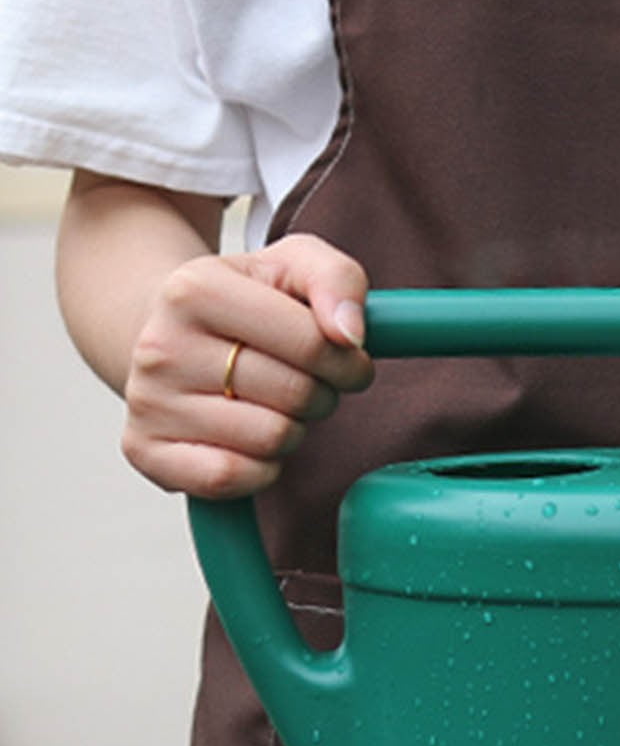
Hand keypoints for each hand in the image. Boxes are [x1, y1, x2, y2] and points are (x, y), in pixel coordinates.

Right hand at [122, 233, 372, 496]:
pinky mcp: (144, 450)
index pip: (314, 344)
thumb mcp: (296, 267)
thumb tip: (349, 335)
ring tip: (272, 404)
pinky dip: (261, 468)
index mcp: (195, 288)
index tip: (346, 358)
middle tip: (303, 380)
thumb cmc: (248, 303)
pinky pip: (232, 478)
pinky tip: (250, 439)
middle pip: (297, 395)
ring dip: (293, 430)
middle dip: (321, 394)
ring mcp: (147, 400)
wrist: (173, 336)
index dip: (349, 361)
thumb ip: (338, 281)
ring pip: (272, 439)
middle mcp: (160, 344)